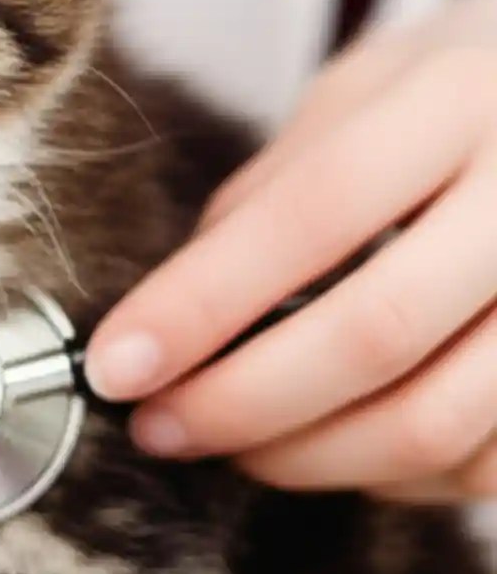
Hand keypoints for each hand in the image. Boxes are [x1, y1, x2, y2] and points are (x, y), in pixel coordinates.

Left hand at [86, 0, 496, 501]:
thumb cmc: (442, 98)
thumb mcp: (352, 100)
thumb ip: (266, 197)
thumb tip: (167, 319)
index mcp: (454, 103)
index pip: (308, 218)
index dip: (198, 306)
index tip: (114, 365)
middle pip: (372, 334)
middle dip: (237, 402)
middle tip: (157, 426)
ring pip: (433, 423)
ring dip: (303, 457)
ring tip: (230, 446)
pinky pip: (479, 466)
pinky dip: (383, 475)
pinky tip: (329, 445)